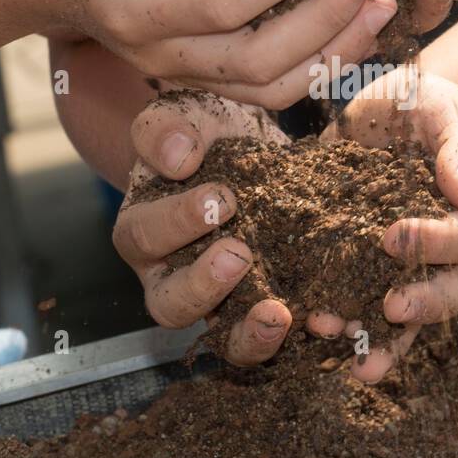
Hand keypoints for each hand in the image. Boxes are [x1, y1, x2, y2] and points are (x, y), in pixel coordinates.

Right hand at [0, 0, 396, 108]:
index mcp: (133, 14)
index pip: (223, 6)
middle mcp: (159, 59)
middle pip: (258, 62)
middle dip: (325, 18)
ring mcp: (181, 76)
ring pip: (270, 89)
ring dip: (334, 52)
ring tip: (382, 2)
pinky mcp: (201, 76)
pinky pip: (269, 90)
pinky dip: (320, 66)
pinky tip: (358, 27)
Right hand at [112, 91, 297, 364]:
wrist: (244, 149)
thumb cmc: (202, 136)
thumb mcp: (180, 117)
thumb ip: (164, 129)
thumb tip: (179, 157)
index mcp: (142, 232)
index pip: (144, 236)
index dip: (178, 222)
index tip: (221, 197)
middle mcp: (171, 278)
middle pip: (171, 304)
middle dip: (204, 285)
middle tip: (239, 254)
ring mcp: (217, 303)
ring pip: (221, 338)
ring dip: (247, 333)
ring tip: (277, 313)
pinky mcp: (258, 311)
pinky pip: (266, 340)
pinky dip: (288, 337)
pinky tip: (315, 319)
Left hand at [315, 70, 457, 380]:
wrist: (390, 113)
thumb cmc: (426, 106)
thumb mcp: (444, 109)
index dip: (434, 243)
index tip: (392, 236)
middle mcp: (449, 251)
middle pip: (452, 292)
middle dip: (423, 306)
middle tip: (389, 309)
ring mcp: (410, 268)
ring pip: (409, 316)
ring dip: (382, 338)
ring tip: (346, 346)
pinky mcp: (368, 270)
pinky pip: (364, 308)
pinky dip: (345, 325)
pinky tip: (315, 331)